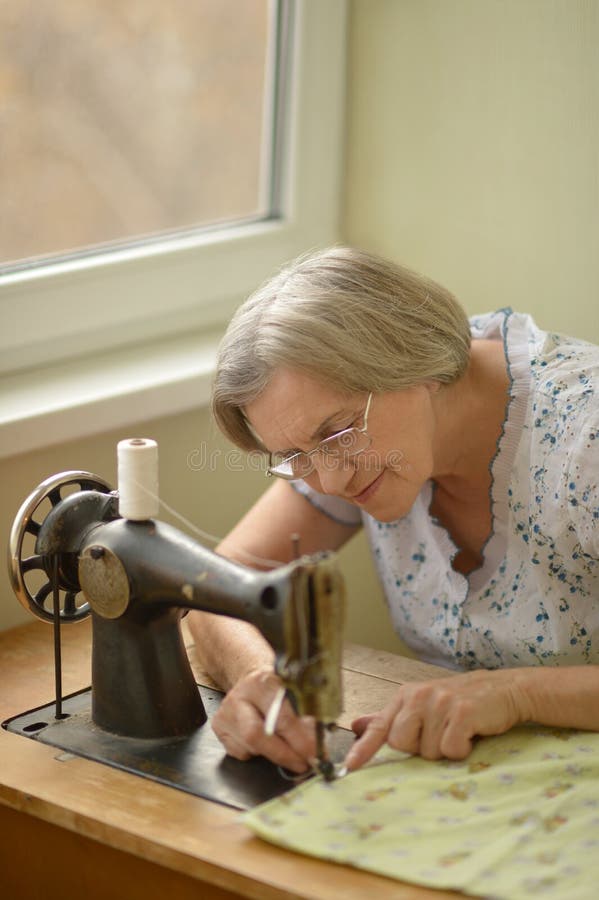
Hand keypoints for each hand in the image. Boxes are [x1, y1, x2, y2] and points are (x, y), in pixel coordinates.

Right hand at [211, 665, 316, 772]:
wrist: (253, 683)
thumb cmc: (278, 690)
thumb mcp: (296, 696)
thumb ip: (307, 720)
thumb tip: (318, 751)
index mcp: (263, 682)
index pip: (281, 716)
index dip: (299, 740)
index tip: (314, 755)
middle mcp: (240, 695)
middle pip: (257, 734)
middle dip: (283, 754)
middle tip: (302, 764)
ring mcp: (226, 711)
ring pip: (250, 746)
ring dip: (272, 754)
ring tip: (287, 750)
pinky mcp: (218, 726)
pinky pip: (240, 751)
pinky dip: (257, 753)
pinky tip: (264, 742)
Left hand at [345, 669, 525, 769]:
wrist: (504, 689)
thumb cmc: (461, 702)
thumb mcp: (424, 704)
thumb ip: (392, 717)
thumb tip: (358, 724)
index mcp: (406, 696)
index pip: (380, 726)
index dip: (364, 749)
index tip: (350, 767)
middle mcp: (419, 696)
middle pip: (401, 744)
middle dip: (420, 749)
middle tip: (440, 734)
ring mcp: (440, 702)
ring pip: (428, 751)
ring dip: (444, 750)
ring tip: (457, 732)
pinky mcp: (461, 712)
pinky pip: (451, 749)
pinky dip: (461, 750)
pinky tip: (470, 735)